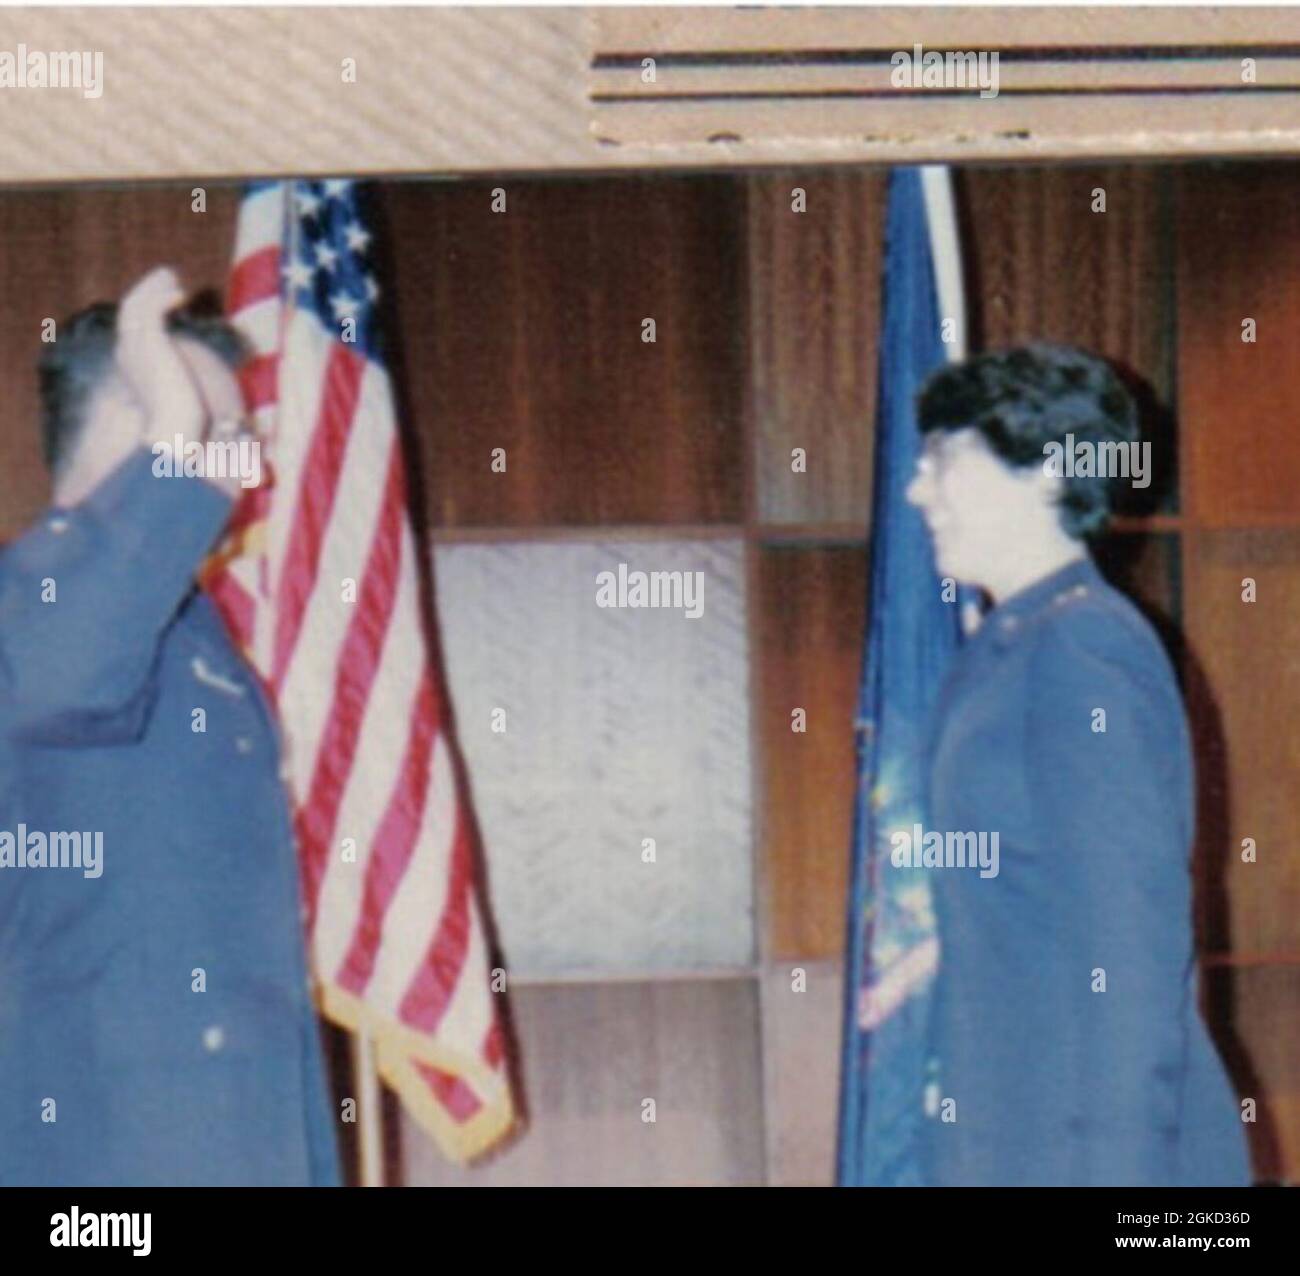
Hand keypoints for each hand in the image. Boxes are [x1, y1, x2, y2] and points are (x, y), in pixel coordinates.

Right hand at [115, 266, 205, 441]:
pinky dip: (162, 297)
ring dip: (153, 287)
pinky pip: (150, 309)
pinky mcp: (149, 343)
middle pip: (130, 311)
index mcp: (131, 365)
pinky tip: (180, 294)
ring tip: (172, 278)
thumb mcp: (181, 399)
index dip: (145, 310)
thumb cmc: (181, 425)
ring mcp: (135, 347)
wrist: (173, 431)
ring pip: (136, 304)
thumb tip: (209, 395)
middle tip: (167, 278)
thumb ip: (184, 386)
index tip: (165, 299)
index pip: (133, 329)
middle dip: (147, 291)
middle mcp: (127, 352)